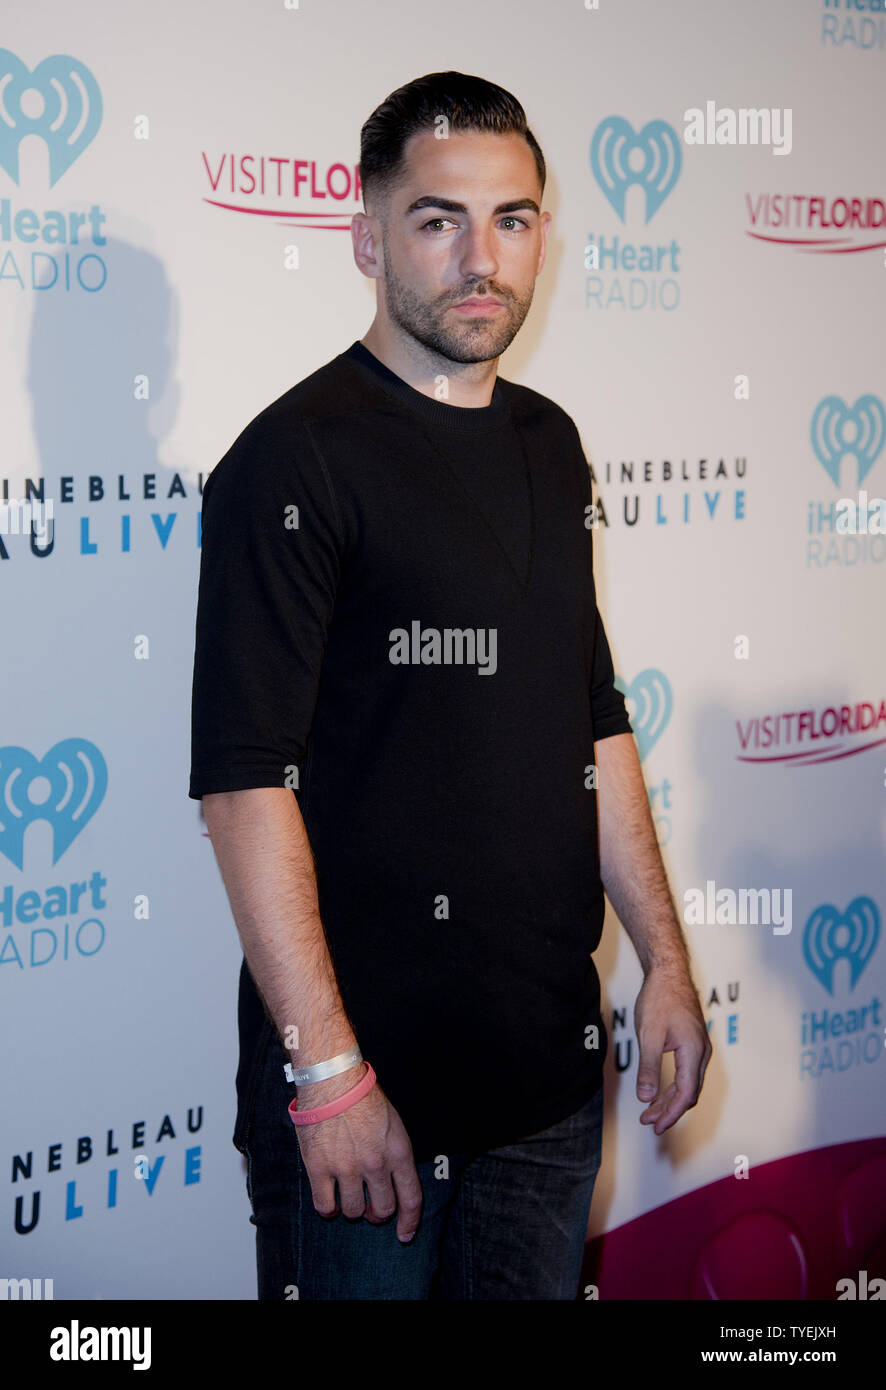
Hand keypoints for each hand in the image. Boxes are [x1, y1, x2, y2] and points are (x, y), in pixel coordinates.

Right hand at [292, 1066, 421, 1242]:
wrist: (332, 1080)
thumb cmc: (362, 1096)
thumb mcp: (393, 1123)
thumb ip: (395, 1155)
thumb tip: (393, 1182)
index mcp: (398, 1151)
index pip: (411, 1198)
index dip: (409, 1222)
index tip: (405, 1234)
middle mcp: (375, 1164)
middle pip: (383, 1209)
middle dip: (378, 1214)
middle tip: (371, 1209)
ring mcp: (346, 1168)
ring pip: (354, 1211)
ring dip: (353, 1210)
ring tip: (348, 1196)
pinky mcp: (319, 1168)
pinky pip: (325, 1206)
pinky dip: (329, 1209)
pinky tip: (330, 1199)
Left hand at [633, 966, 711, 1133]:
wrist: (669, 972)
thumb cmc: (659, 1000)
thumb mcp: (649, 1036)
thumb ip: (649, 1068)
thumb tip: (646, 1098)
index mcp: (694, 1052)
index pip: (685, 1094)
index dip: (671, 1113)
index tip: (655, 1126)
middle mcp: (702, 1052)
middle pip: (689, 1092)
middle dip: (669, 1110)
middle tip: (648, 1122)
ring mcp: (700, 1047)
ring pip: (688, 1083)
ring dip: (670, 1098)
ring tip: (649, 1110)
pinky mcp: (693, 1042)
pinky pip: (687, 1072)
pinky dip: (673, 1084)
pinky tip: (659, 1090)